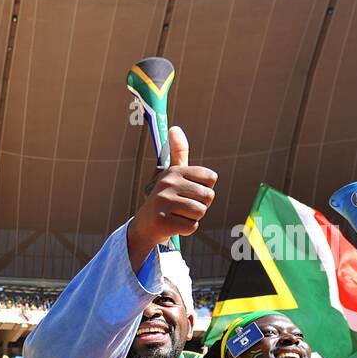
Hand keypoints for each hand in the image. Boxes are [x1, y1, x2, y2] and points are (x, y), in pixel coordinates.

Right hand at [126, 126, 217, 265]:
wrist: (145, 225)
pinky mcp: (162, 221)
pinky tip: (174, 225)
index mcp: (174, 171)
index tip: (188, 192)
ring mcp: (163, 202)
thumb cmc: (165, 198)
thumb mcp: (172, 174)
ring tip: (178, 215)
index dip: (204, 189)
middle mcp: (168, 183)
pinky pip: (191, 226)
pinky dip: (186, 229)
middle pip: (208, 197)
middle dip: (200, 205)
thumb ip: (178, 152)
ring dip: (193, 217)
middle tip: (183, 207)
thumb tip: (174, 128)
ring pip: (200, 212)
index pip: (211, 179)